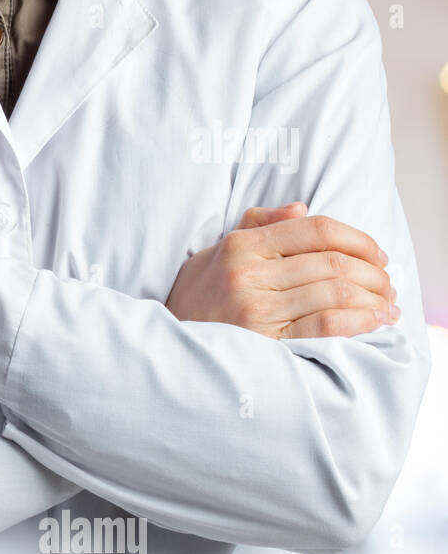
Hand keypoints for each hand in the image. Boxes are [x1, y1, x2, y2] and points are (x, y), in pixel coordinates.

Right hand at [166, 202, 397, 338]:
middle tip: (388, 285)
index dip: (357, 239)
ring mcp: (255, 308)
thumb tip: (300, 210)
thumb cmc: (196, 298)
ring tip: (386, 307)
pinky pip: (325, 326)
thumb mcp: (216, 251)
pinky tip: (371, 323)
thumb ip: (257, 224)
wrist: (167, 343)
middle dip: (374, 273)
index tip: (377, 254)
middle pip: (332, 262)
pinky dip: (358, 323)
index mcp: (241, 244)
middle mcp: (248, 273)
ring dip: (373, 300)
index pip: (315, 229)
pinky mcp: (264, 341)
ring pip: (335, 293)